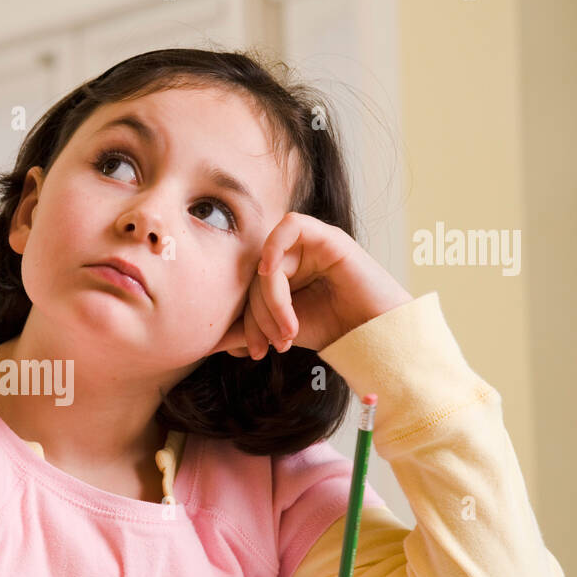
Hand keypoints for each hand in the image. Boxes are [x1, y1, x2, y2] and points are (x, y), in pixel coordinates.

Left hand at [225, 212, 413, 359]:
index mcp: (281, 275)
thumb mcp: (278, 332)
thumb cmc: (333, 331)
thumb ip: (243, 332)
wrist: (375, 338)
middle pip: (254, 277)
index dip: (245, 320)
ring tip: (287, 332)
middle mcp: (294, 257)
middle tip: (271, 346)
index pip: (247, 289)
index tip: (255, 351)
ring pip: (268, 261)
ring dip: (270, 300)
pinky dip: (274, 247)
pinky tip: (272, 275)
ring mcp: (310, 245)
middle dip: (258, 316)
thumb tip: (201, 342)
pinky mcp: (328, 236)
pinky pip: (291, 225)